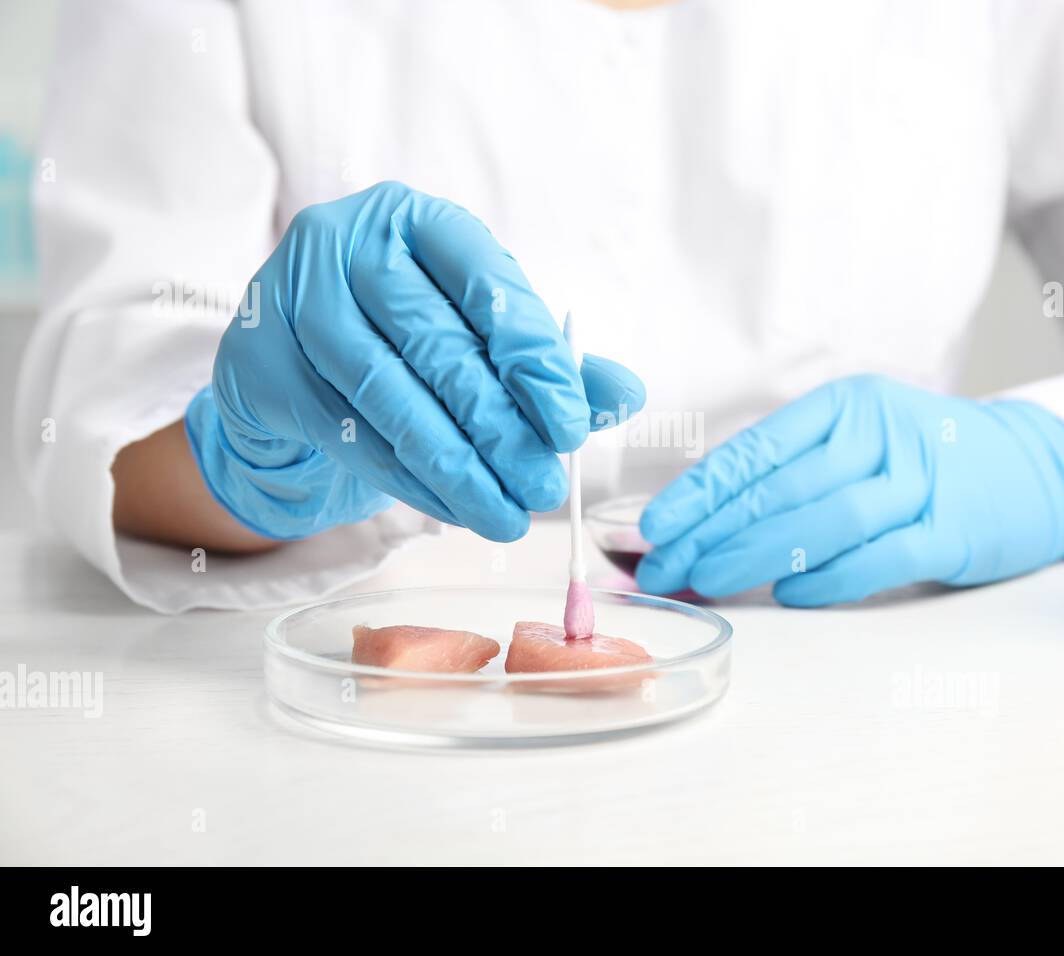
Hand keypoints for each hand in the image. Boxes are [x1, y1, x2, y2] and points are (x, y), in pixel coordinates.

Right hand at [185, 181, 643, 540]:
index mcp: (417, 220)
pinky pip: (348, 435)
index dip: (532, 361)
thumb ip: (546, 360)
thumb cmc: (404, 332)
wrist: (292, 352)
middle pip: (436, 347)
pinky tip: (452, 507)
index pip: (485, 285)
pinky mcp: (262, 364)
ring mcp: (292, 300)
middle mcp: (347, 244)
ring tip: (506, 515)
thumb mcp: (477, 331)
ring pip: (389, 398)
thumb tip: (624, 394)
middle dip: (499, 428)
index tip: (570, 427)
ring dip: (455, 468)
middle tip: (543, 487)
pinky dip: (408, 480)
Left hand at [636, 375, 1063, 605]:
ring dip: (754, 554)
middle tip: (664, 567)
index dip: (699, 491)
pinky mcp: (953, 531)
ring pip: (822, 520)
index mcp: (848, 405)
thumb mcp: (861, 441)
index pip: (757, 449)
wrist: (1037, 468)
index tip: (653, 526)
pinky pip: (878, 558)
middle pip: (780, 487)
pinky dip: (828, 578)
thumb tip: (703, 524)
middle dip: (710, 531)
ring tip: (707, 580)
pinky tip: (787, 594)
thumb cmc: (927, 461)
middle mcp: (882, 434)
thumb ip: (794, 474)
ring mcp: (921, 482)